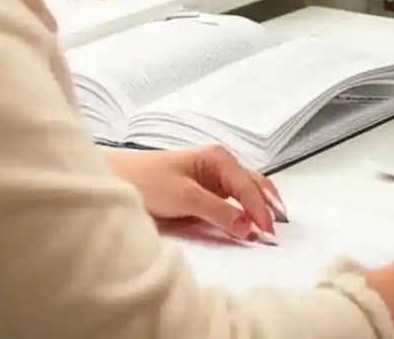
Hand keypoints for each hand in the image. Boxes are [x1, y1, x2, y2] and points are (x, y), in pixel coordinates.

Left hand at [103, 146, 287, 243]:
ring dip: (260, 206)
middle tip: (277, 232)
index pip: (248, 188)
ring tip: (272, 225)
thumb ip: (218, 211)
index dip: (260, 211)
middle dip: (268, 206)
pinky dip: (247, 207)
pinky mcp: (206, 188)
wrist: (117, 178)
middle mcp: (222, 164)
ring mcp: (215, 175)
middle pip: (254, 185)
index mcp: (220, 159)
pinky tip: (251, 219)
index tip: (267, 234)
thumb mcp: (184, 197)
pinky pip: (234, 197)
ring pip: (247, 189)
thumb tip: (248, 228)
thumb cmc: (148, 181)